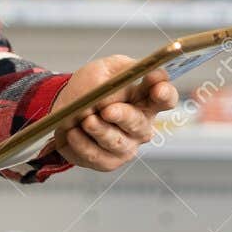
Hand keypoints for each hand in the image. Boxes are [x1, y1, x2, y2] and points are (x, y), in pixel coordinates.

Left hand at [46, 56, 179, 171]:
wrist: (64, 110)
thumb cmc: (90, 88)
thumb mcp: (103, 70)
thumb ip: (118, 73)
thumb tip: (127, 81)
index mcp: (146, 99)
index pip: (166, 98)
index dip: (165, 93)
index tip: (157, 86)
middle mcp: (141, 126)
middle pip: (140, 124)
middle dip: (123, 116)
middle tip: (107, 110)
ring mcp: (126, 146)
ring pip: (116, 142)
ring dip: (99, 130)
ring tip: (85, 120)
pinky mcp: (107, 161)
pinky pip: (96, 155)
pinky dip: (82, 143)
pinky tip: (73, 132)